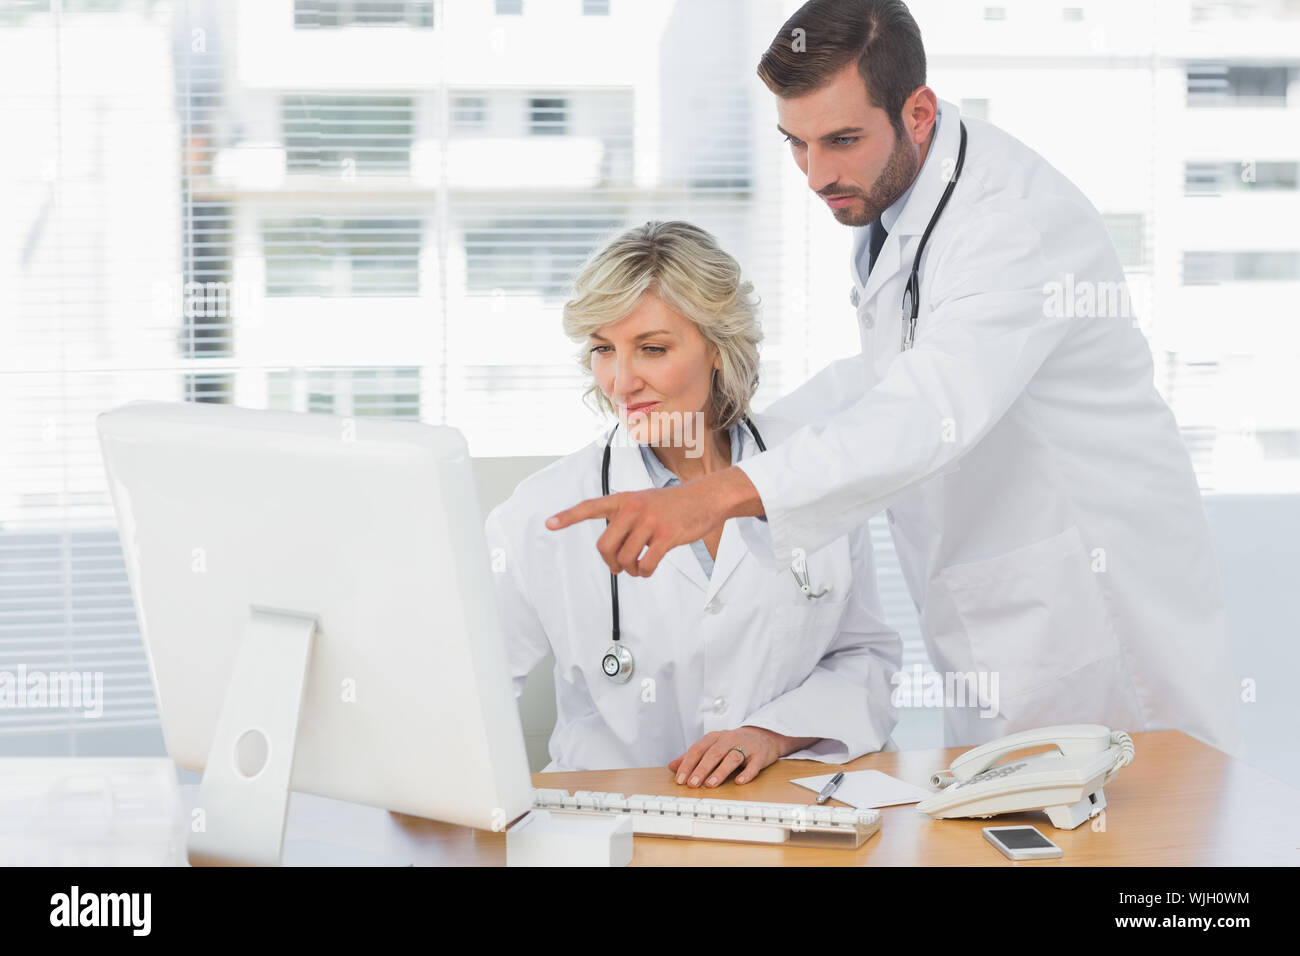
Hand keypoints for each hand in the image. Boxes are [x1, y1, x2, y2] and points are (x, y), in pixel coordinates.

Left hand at [545, 467, 763, 576]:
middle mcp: (633, 509)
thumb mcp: (644, 501)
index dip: (568, 517)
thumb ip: (624, 518)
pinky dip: (645, 572)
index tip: (549, 523)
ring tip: (638, 566)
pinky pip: (646, 564)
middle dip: (610, 561)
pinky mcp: (666, 536)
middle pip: (604, 546)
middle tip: (619, 566)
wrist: (705, 498)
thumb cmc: (672, 504)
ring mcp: (650, 522)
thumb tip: (611, 549)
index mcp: (624, 500)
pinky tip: (648, 567)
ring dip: (630, 569)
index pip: (590, 507)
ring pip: (625, 559)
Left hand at [668, 726, 814, 787]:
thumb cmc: (733, 744)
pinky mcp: (759, 755)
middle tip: (692, 784)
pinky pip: (753, 764)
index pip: (698, 749)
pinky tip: (740, 782)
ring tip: (710, 784)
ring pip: (731, 757)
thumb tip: (672, 767)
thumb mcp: (712, 746)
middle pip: (713, 753)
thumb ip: (693, 756)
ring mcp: (745, 746)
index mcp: (714, 737)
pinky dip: (747, 773)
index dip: (688, 764)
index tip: (680, 779)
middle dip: (701, 769)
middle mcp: (729, 739)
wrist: (763, 736)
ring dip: (720, 771)